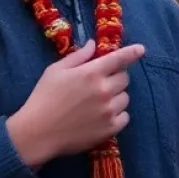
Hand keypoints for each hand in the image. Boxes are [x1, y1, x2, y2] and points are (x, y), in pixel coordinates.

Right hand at [6, 39, 144, 168]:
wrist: (37, 133)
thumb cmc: (44, 98)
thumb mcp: (56, 70)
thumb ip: (78, 56)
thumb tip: (93, 44)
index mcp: (91, 73)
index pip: (119, 58)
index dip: (132, 52)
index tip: (141, 50)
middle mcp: (104, 90)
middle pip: (124, 78)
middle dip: (115, 77)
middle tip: (100, 83)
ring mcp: (109, 111)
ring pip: (125, 98)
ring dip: (116, 96)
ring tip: (99, 102)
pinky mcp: (110, 129)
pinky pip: (125, 117)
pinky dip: (117, 115)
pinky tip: (103, 116)